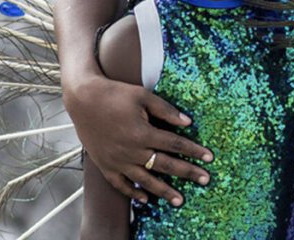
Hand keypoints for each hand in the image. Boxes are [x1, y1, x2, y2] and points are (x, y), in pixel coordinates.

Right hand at [64, 72, 213, 204]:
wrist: (83, 99)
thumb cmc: (115, 94)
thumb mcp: (143, 96)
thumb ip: (166, 110)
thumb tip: (188, 122)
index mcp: (143, 133)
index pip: (175, 144)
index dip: (194, 151)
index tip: (209, 158)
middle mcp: (131, 151)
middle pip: (165, 165)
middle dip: (187, 173)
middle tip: (205, 180)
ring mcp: (117, 161)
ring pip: (145, 181)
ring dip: (163, 191)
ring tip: (179, 200)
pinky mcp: (105, 165)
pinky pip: (121, 185)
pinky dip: (133, 193)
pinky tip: (145, 200)